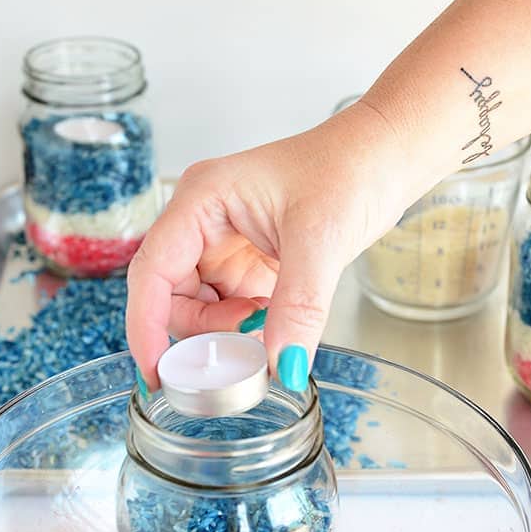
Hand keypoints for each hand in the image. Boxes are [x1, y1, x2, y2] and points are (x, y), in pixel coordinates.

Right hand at [126, 100, 404, 391]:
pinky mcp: (249, 259)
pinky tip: (277, 319)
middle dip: (206, 330)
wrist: (385, 159)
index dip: (146, 325)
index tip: (155, 372)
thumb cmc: (350, 168)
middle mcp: (204, 220)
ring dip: (229, 330)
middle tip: (247, 349)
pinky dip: (249, 324)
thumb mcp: (321, 241)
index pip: (152, 271)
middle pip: (173, 296)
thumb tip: (281, 367)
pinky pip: (231, 306)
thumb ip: (297, 308)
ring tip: (271, 325)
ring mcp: (225, 241)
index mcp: (202, 199)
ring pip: (202, 307)